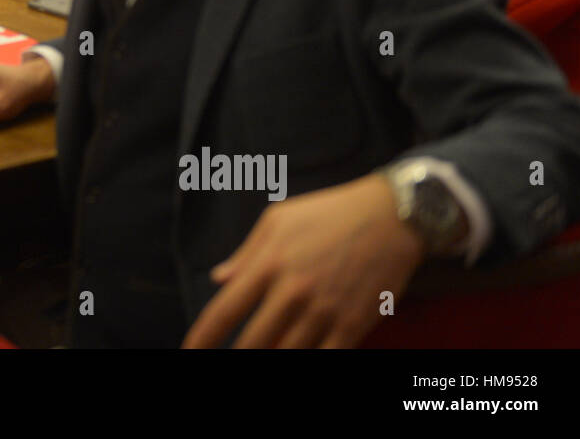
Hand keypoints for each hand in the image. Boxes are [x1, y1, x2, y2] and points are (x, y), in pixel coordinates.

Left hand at [182, 173, 426, 347]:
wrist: (391, 218)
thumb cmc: (328, 213)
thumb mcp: (277, 220)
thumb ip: (245, 254)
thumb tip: (218, 278)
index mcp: (269, 264)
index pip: (223, 311)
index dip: (202, 339)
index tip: (188, 352)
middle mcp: (293, 292)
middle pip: (252, 343)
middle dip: (235, 358)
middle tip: (221, 365)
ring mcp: (325, 311)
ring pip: (288, 355)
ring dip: (271, 363)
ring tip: (259, 361)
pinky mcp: (354, 325)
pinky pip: (327, 358)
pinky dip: (310, 363)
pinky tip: (298, 360)